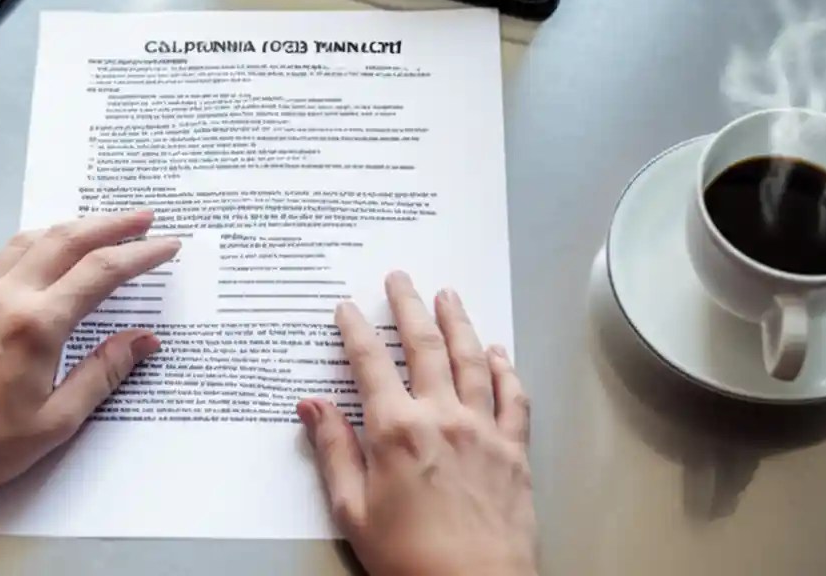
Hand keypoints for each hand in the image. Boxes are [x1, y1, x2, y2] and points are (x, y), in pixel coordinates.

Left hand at [0, 211, 179, 525]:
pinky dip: (28, 247)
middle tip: (143, 218)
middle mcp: (5, 298)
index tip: (167, 245)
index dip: (140, 255)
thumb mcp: (56, 421)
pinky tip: (38, 255)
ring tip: (99, 226)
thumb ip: (103, 372)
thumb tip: (144, 339)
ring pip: (29, 240)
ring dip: (69, 227)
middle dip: (110, 224)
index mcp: (36, 326)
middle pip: (66, 240)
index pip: (100, 273)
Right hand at [298, 272, 535, 575]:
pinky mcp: (513, 449)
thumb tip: (311, 406)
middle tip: (401, 278)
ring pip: (471, 359)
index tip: (347, 308)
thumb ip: (334, 451)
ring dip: (458, 322)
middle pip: (424, 346)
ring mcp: (482, 430)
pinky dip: (505, 368)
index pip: (370, 364)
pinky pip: (513, 396)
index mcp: (395, 431)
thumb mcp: (353, 510)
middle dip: (409, 306)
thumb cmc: (409, 559)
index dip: (355, 330)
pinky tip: (498, 352)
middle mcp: (441, 417)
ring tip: (449, 296)